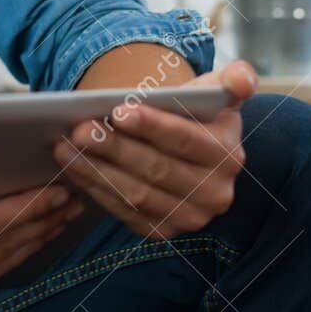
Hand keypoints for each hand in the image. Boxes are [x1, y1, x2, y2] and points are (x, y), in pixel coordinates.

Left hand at [52, 60, 257, 239]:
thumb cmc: (195, 114)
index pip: (186, 140)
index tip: (118, 110)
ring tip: (66, 146)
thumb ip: (234, 79)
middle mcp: (216, 193)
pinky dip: (96, 189)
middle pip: (157, 169)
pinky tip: (73, 167)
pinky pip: (125, 212)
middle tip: (79, 128)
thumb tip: (244, 80)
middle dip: (115, 148)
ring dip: (96, 170)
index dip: (152, 126)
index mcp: (228, 154)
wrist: (188, 150)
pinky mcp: (164, 232)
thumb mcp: (216, 92)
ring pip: (137, 194)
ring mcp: (191, 218)